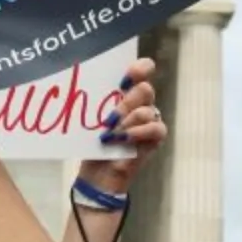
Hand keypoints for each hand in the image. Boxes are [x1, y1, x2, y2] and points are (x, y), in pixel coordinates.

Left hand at [79, 59, 166, 194]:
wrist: (99, 172)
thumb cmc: (94, 141)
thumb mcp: (93, 118)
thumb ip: (98, 102)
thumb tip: (86, 89)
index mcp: (127, 91)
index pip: (143, 69)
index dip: (139, 69)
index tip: (124, 78)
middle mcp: (142, 101)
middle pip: (145, 89)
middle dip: (127, 102)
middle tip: (110, 117)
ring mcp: (151, 118)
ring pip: (147, 110)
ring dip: (127, 121)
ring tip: (110, 133)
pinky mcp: (156, 136)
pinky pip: (155, 128)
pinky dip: (138, 132)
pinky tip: (124, 138)